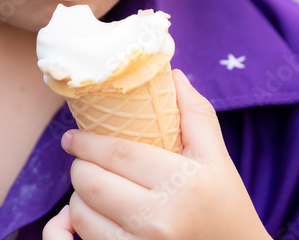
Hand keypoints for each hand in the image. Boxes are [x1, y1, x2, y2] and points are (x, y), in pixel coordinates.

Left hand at [43, 69, 270, 239]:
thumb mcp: (218, 160)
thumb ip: (197, 115)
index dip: (87, 142)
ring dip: (79, 197)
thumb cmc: (227, 207)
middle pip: (92, 184)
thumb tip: (174, 74)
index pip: (118, 154)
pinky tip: (89, 216)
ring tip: (93, 187)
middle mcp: (160, 220)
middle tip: (84, 160)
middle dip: (80, 166)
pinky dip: (79, 226)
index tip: (72, 137)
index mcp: (183, 185)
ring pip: (83, 215)